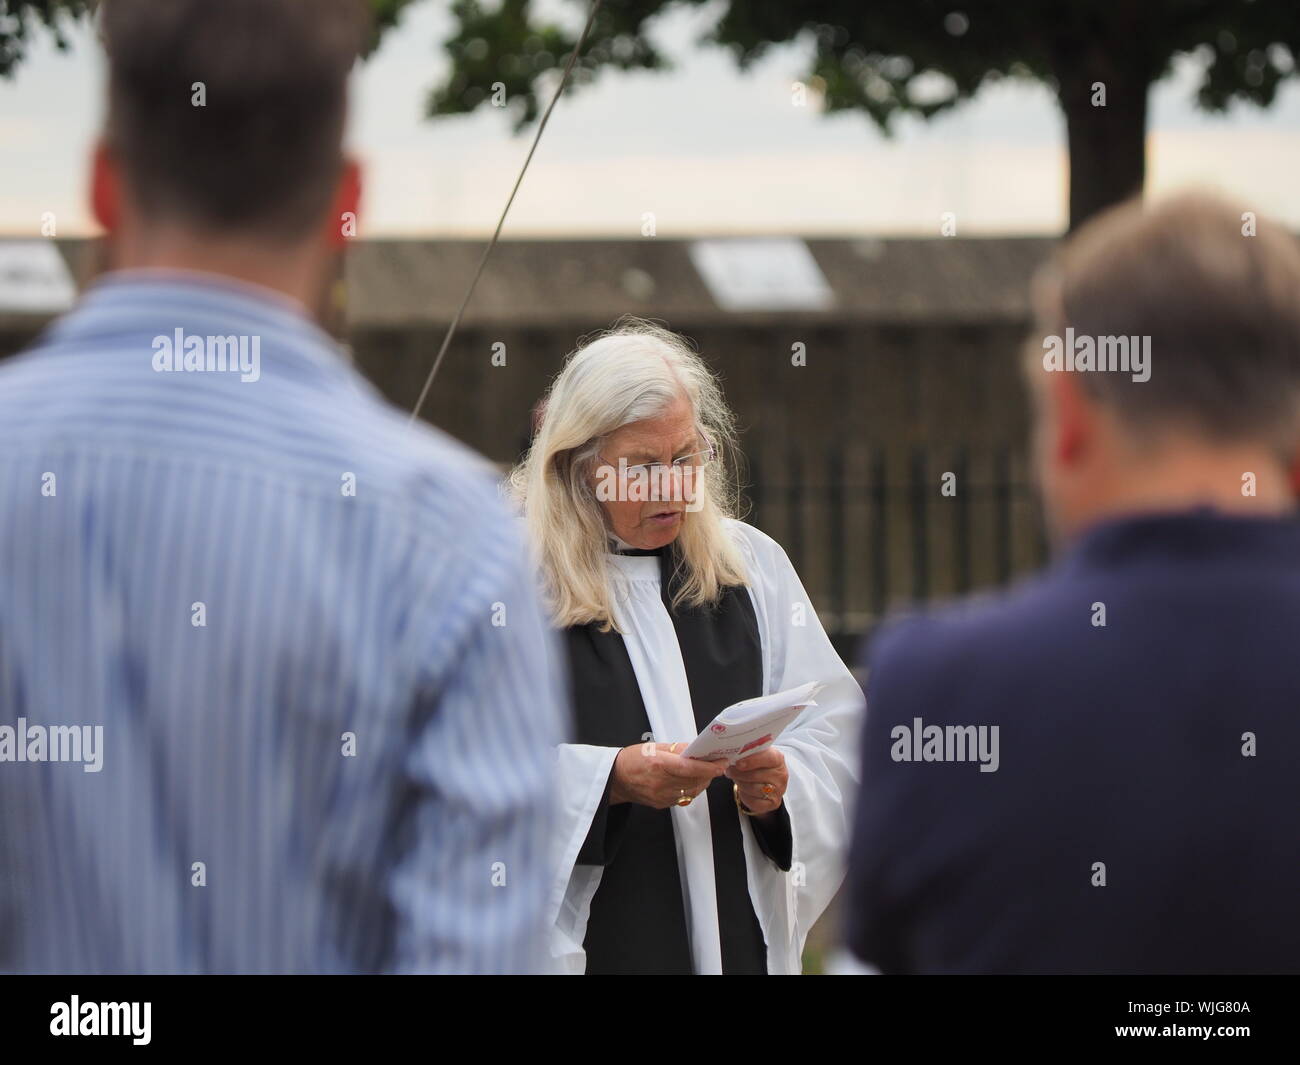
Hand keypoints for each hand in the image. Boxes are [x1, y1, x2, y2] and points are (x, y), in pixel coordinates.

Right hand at [610, 742, 728, 809]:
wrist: (615, 779)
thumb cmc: (632, 760)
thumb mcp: (653, 747)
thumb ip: (677, 749)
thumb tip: (695, 749)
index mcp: (658, 764)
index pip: (689, 768)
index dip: (708, 767)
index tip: (720, 764)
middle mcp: (660, 783)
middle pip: (694, 780)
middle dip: (709, 773)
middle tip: (716, 764)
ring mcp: (661, 796)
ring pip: (692, 791)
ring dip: (702, 782)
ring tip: (706, 772)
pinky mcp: (661, 804)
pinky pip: (683, 798)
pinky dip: (691, 789)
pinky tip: (691, 780)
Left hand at [725, 747, 787, 815]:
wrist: (766, 780)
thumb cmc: (758, 764)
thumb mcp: (756, 754)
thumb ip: (747, 753)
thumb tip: (729, 756)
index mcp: (778, 759)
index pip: (768, 758)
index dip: (752, 761)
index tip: (738, 763)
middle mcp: (781, 775)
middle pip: (756, 775)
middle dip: (738, 773)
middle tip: (729, 770)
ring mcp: (779, 791)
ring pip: (753, 789)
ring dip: (740, 783)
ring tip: (735, 778)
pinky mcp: (773, 803)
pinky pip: (754, 802)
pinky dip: (744, 796)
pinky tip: (743, 790)